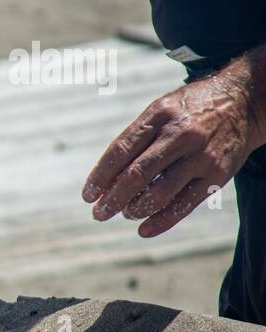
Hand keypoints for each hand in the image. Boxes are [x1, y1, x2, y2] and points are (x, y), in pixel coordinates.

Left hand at [82, 65, 265, 236]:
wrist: (244, 102)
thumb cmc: (190, 109)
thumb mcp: (161, 109)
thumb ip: (136, 138)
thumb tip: (108, 177)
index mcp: (159, 115)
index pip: (121, 150)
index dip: (100, 176)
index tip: (88, 195)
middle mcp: (180, 135)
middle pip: (137, 174)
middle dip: (112, 199)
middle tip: (98, 214)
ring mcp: (201, 156)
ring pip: (159, 192)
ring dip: (134, 209)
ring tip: (125, 213)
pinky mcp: (217, 175)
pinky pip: (185, 204)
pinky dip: (162, 221)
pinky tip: (144, 229)